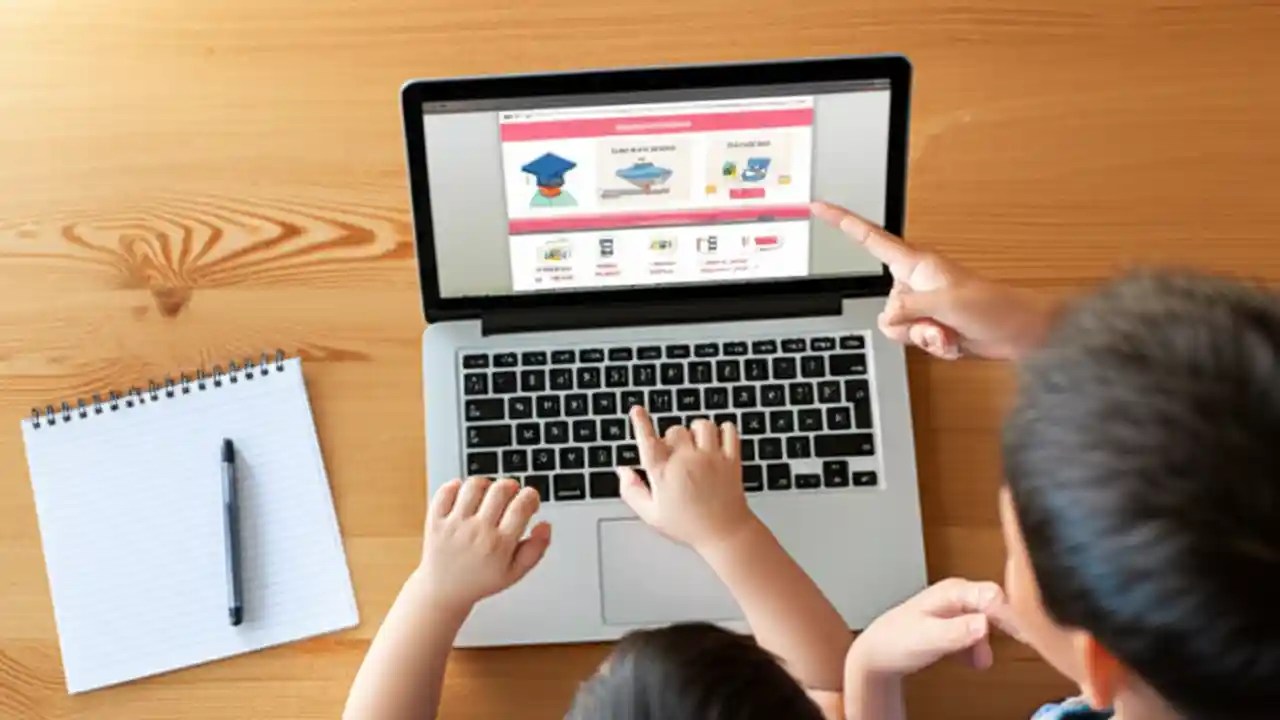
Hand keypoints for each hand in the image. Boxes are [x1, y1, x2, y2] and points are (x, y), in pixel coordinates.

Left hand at [415, 477, 550, 611]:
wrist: (442, 592)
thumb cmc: (480, 580)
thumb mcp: (515, 573)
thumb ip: (535, 549)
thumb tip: (545, 525)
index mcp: (500, 545)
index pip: (522, 506)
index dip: (531, 496)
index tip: (530, 499)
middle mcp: (477, 532)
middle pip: (500, 489)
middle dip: (511, 486)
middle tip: (510, 494)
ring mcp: (454, 525)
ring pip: (474, 485)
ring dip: (486, 484)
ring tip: (487, 494)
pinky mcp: (435, 520)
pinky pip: (446, 491)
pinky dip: (456, 486)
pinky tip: (464, 496)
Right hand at [617, 407, 756, 552]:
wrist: (725, 534)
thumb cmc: (688, 526)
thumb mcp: (652, 515)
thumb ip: (632, 491)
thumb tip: (622, 471)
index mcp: (664, 475)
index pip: (647, 441)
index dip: (640, 423)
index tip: (637, 410)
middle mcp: (687, 462)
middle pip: (675, 430)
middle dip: (674, 438)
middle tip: (678, 454)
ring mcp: (711, 459)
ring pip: (702, 424)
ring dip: (698, 431)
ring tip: (698, 447)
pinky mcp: (731, 459)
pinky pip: (728, 429)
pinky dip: (723, 431)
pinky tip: (717, 444)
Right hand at [812, 201, 1055, 359]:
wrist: (1017, 332)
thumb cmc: (992, 307)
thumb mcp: (946, 302)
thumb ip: (908, 306)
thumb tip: (888, 316)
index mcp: (916, 264)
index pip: (870, 238)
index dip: (843, 222)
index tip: (819, 208)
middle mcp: (914, 283)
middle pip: (883, 304)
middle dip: (907, 323)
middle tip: (938, 322)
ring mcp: (921, 306)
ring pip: (895, 328)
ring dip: (922, 337)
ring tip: (948, 331)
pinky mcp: (929, 326)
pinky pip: (910, 340)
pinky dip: (931, 346)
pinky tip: (951, 341)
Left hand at [846, 578, 1022, 679]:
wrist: (877, 654)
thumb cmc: (895, 641)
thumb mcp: (927, 638)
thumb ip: (957, 631)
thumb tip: (986, 623)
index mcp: (953, 591)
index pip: (995, 595)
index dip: (1013, 614)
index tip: (1026, 634)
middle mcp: (958, 595)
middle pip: (998, 605)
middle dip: (1009, 627)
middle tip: (1021, 646)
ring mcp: (958, 610)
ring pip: (991, 622)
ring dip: (990, 642)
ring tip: (979, 660)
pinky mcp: (956, 625)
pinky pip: (979, 635)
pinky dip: (979, 649)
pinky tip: (969, 660)